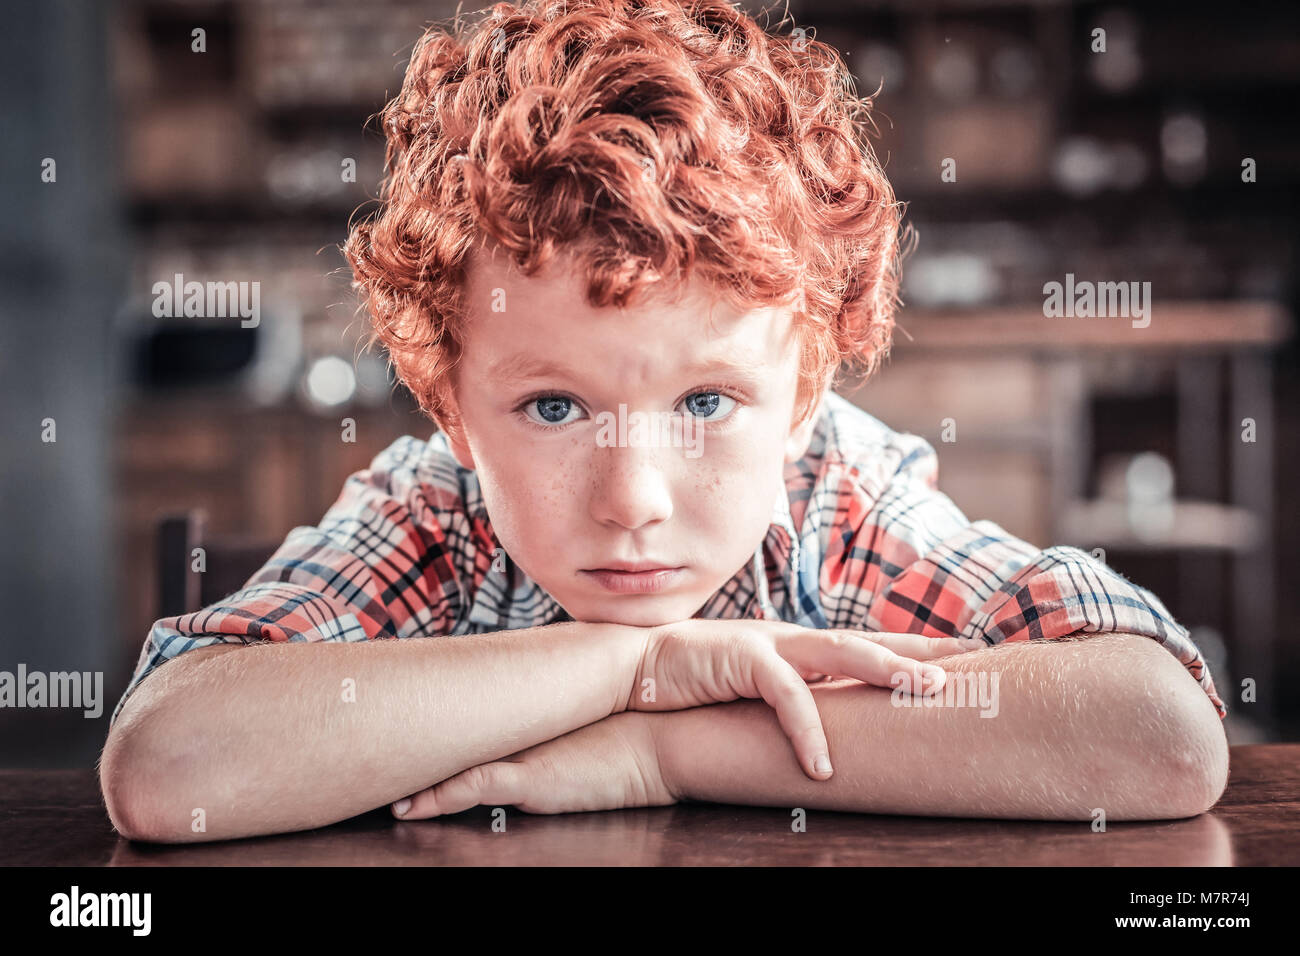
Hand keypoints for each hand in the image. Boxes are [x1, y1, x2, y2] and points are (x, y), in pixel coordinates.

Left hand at [390, 711, 674, 818]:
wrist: (663, 737)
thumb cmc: (634, 734)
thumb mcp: (587, 724)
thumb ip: (560, 723)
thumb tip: (548, 718)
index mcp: (528, 718)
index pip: (470, 718)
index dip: (434, 722)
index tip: (400, 717)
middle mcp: (517, 733)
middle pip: (450, 733)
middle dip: (410, 736)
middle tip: (365, 737)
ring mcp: (520, 755)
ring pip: (451, 763)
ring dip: (414, 775)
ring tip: (372, 780)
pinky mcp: (528, 779)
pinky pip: (471, 789)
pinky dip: (438, 799)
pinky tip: (409, 807)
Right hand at [628, 618, 981, 780]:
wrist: (636, 668)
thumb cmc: (696, 684)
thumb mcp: (753, 689)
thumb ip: (791, 698)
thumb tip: (830, 726)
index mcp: (797, 646)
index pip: (866, 644)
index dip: (913, 650)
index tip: (962, 657)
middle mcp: (791, 639)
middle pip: (869, 640)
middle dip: (921, 651)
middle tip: (972, 663)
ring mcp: (769, 644)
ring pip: (842, 653)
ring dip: (888, 672)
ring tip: (928, 695)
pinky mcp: (742, 659)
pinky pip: (786, 696)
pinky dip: (807, 730)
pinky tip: (822, 766)